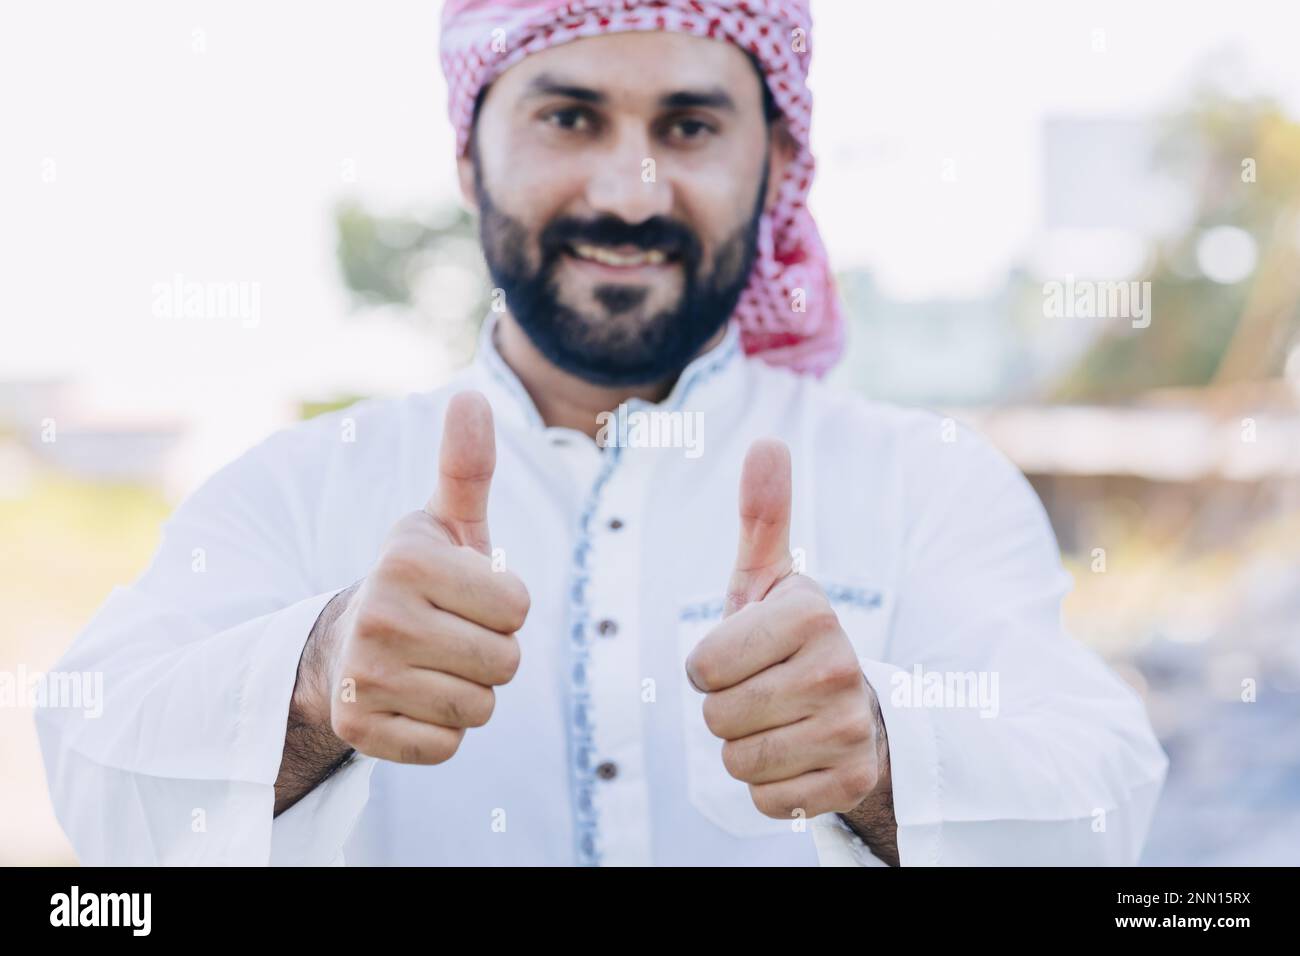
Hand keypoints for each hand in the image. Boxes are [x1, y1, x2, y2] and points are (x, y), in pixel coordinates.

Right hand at [325, 390, 529, 763]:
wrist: (345, 643)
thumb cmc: (419, 579)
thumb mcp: (445, 522)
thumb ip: (467, 466)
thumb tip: (473, 395)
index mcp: (405, 559)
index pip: (518, 607)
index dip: (505, 604)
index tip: (467, 594)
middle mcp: (379, 615)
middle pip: (505, 662)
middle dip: (492, 652)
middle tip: (450, 634)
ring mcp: (363, 676)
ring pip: (479, 708)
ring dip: (468, 691)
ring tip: (431, 665)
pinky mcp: (358, 729)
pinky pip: (446, 746)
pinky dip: (440, 730)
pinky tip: (412, 700)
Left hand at [684, 439, 888, 821]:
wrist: (856, 711)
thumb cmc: (790, 642)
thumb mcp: (771, 582)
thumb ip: (762, 517)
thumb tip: (767, 442)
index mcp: (813, 613)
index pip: (702, 664)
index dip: (707, 665)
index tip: (740, 654)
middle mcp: (841, 669)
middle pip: (717, 716)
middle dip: (724, 708)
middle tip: (760, 691)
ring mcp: (850, 730)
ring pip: (737, 762)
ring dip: (743, 749)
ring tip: (776, 722)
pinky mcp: (851, 783)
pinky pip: (766, 800)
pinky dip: (769, 787)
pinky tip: (796, 757)